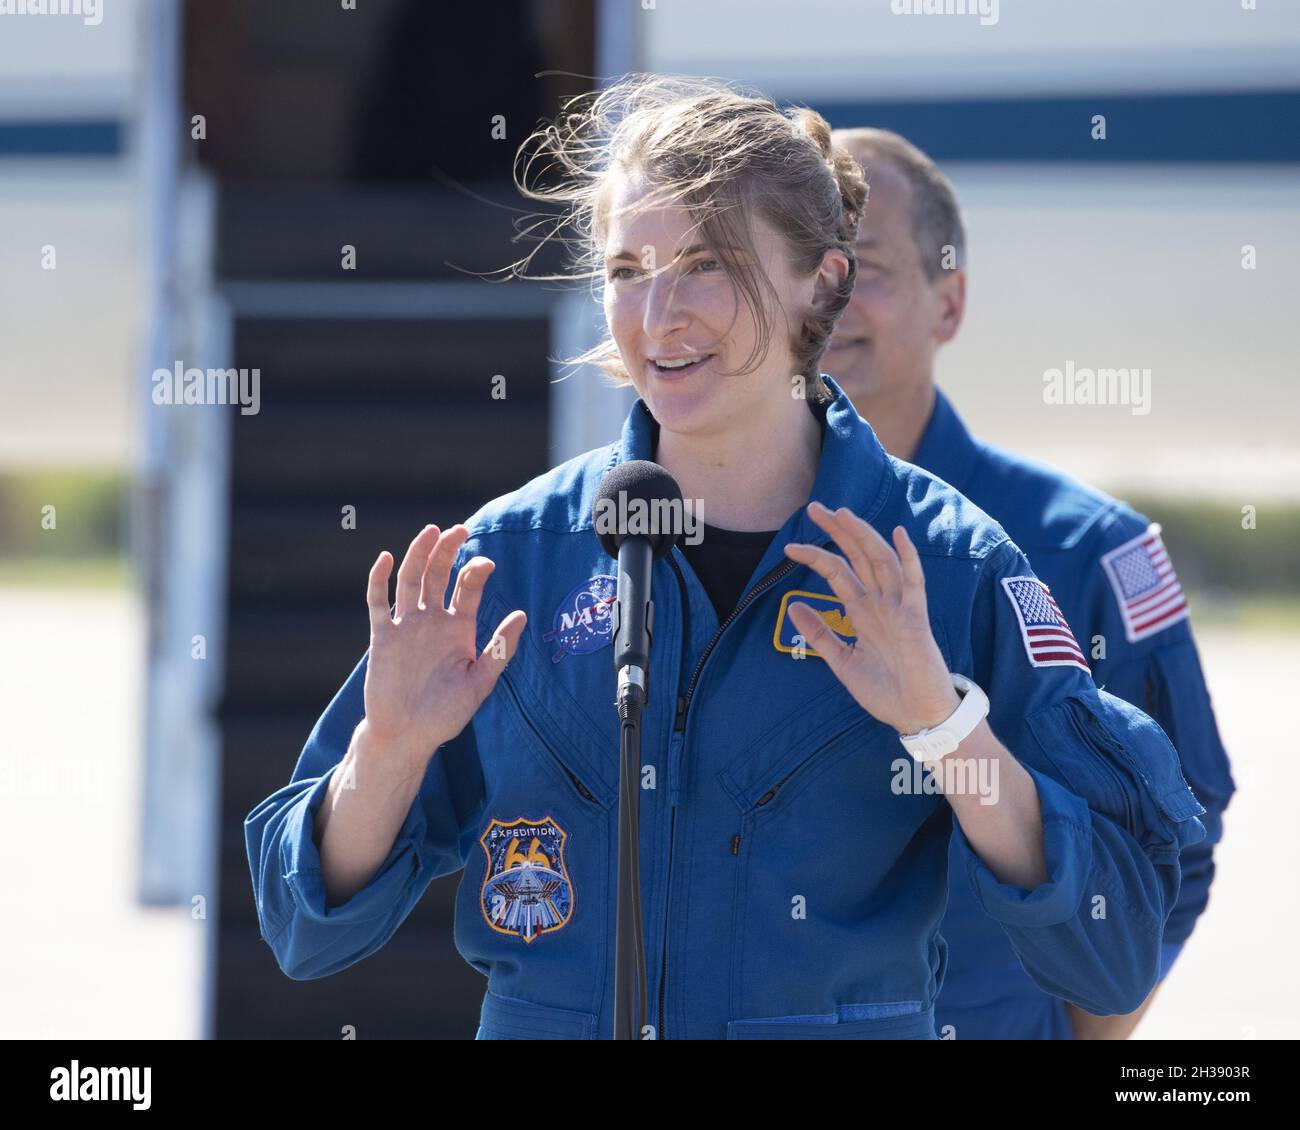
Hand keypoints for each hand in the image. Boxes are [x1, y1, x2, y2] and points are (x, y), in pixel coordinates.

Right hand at [362, 524, 525, 763]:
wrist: (407, 736)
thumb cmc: (446, 713)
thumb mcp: (479, 682)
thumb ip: (499, 649)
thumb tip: (522, 614)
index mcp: (459, 628)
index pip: (468, 588)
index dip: (476, 571)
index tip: (485, 564)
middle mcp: (432, 620)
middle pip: (439, 574)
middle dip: (448, 550)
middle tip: (459, 529)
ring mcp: (406, 626)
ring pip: (410, 580)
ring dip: (418, 555)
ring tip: (430, 531)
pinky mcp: (382, 636)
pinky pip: (378, 603)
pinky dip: (378, 579)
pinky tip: (384, 558)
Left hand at [783, 501, 958, 734]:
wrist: (916, 717)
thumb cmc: (885, 692)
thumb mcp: (842, 661)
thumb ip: (819, 634)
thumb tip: (792, 607)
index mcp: (863, 612)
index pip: (837, 573)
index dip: (815, 556)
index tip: (789, 548)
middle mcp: (881, 603)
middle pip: (858, 557)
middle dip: (837, 531)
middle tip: (814, 507)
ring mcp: (900, 608)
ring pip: (881, 561)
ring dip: (863, 536)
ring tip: (842, 513)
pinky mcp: (917, 619)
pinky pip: (914, 583)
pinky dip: (908, 559)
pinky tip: (899, 535)